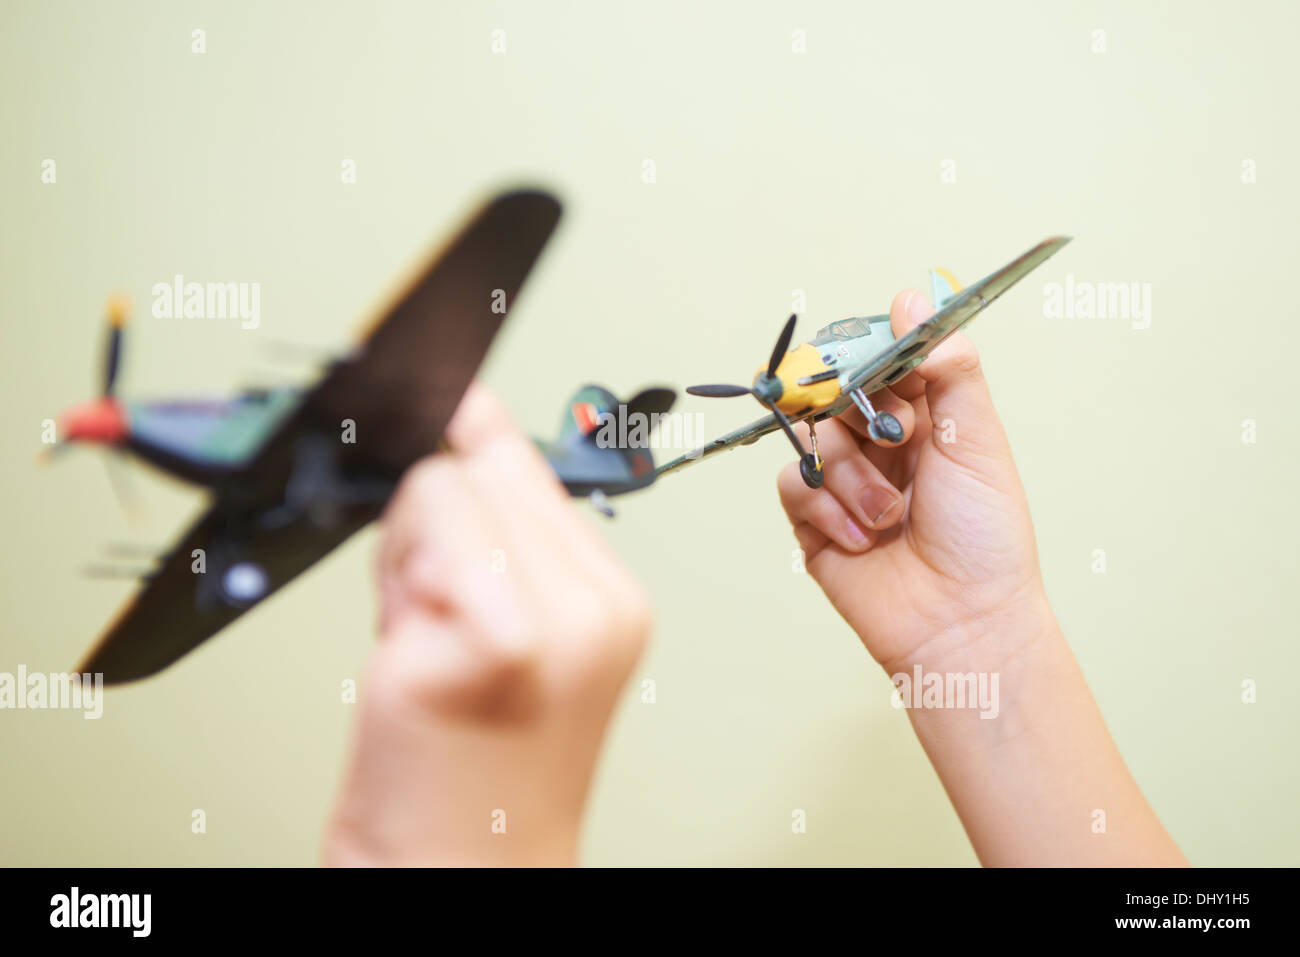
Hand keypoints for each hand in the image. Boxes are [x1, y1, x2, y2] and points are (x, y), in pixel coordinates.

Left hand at [324, 385, 651, 865]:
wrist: (466, 870)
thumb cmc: (478, 768)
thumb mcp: (514, 637)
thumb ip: (497, 534)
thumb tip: (465, 425)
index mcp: (611, 599)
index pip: (529, 468)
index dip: (471, 457)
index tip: (449, 420)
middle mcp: (591, 606)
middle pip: (480, 468)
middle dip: (432, 519)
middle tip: (427, 601)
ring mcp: (541, 624)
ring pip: (440, 491)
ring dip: (406, 553)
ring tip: (424, 633)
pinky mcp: (478, 644)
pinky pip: (409, 545)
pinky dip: (389, 589)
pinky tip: (411, 653)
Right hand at [781, 293, 1184, 864]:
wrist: (960, 622)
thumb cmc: (984, 536)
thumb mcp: (974, 437)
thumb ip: (946, 365)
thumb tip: (911, 298)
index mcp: (923, 417)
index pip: (879, 360)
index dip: (872, 360)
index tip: (879, 371)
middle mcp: (879, 443)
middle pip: (834, 393)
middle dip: (859, 420)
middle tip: (892, 443)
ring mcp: (844, 481)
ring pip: (813, 439)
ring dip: (851, 478)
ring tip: (888, 518)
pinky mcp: (813, 520)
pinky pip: (793, 485)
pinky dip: (826, 510)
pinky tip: (861, 539)